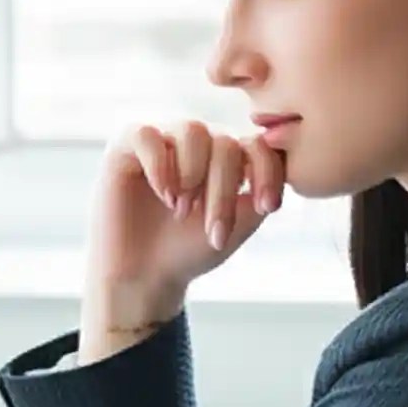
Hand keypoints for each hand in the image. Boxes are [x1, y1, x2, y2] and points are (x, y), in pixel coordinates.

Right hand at [78, 122, 286, 363]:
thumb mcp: (237, 223)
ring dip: (193, 176)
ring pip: (192, 131)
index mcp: (226, 156)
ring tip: (181, 211)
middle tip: (214, 230)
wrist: (143, 274)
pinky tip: (163, 195)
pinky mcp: (126, 145)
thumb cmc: (188, 249)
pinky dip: (159, 167)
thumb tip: (281, 159)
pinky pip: (148, 136)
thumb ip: (259, 191)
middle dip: (223, 190)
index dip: (266, 172)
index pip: (256, 144)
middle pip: (224, 143)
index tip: (265, 208)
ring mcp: (162, 139)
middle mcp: (196, 141)